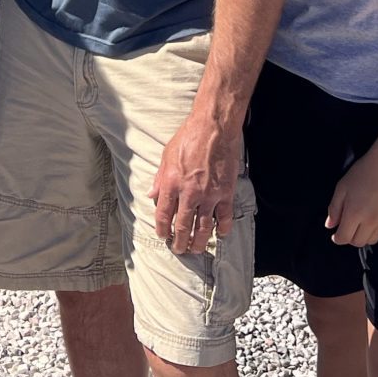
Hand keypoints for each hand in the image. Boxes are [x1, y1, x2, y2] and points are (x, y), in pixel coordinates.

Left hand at [150, 114, 240, 255]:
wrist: (214, 127)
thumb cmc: (189, 137)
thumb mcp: (166, 156)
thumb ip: (159, 179)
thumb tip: (152, 196)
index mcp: (171, 184)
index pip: (163, 215)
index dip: (161, 229)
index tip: (162, 236)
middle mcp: (189, 193)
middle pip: (182, 226)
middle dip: (179, 242)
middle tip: (179, 249)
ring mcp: (209, 195)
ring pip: (203, 227)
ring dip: (199, 242)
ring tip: (196, 249)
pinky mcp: (226, 193)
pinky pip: (224, 217)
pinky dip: (223, 229)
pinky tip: (220, 234)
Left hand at [326, 151, 377, 247]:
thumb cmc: (363, 173)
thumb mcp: (342, 187)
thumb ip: (334, 208)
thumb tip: (330, 225)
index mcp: (354, 213)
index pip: (344, 238)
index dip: (337, 238)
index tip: (335, 234)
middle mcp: (370, 221)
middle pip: (357, 242)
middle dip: (349, 238)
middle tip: (348, 227)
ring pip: (371, 240)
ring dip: (363, 236)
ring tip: (360, 224)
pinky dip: (377, 232)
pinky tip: (373, 221)